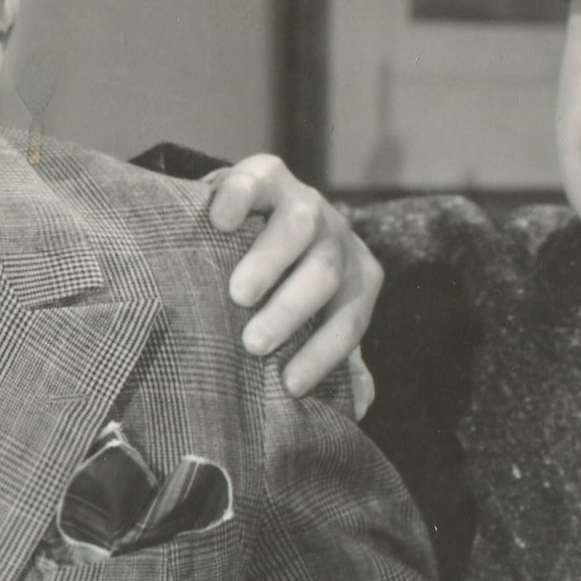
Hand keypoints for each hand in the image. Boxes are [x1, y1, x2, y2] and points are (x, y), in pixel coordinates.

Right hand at [205, 153, 382, 400]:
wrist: (262, 217)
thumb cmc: (288, 284)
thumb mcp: (315, 318)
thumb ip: (335, 355)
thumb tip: (359, 406)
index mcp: (355, 278)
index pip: (349, 319)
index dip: (324, 354)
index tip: (291, 385)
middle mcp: (336, 238)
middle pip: (325, 274)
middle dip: (292, 311)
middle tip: (255, 343)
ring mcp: (303, 201)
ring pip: (300, 226)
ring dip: (271, 261)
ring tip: (239, 293)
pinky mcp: (267, 175)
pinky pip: (259, 180)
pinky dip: (240, 197)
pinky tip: (220, 221)